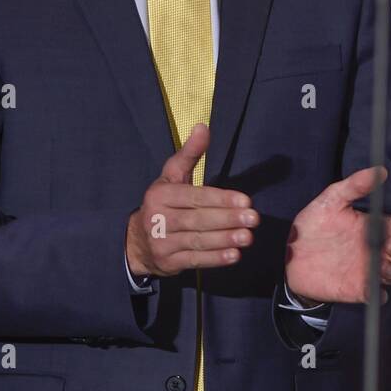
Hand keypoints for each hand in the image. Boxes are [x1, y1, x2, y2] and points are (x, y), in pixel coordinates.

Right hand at [125, 124, 258, 276]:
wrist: (136, 242)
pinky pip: (195, 260)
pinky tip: (234, 256)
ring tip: (248, 237)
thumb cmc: (163, 202)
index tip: (246, 201)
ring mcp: (162, 243)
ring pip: (198, 241)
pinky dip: (215, 259)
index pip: (195, 197)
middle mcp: (158, 219)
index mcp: (161, 195)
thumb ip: (189, 153)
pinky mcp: (168, 263)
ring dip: (225, 240)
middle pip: (198, 219)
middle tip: (253, 219)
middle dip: (228, 219)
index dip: (221, 199)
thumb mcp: (172, 176)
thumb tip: (203, 127)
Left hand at [285, 166, 390, 305]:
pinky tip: (372, 287)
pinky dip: (379, 293)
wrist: (287, 252)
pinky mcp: (357, 289)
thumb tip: (381, 171)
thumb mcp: (332, 199)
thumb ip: (355, 185)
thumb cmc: (312, 223)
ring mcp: (368, 270)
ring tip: (382, 266)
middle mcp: (377, 249)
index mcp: (376, 226)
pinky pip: (377, 295)